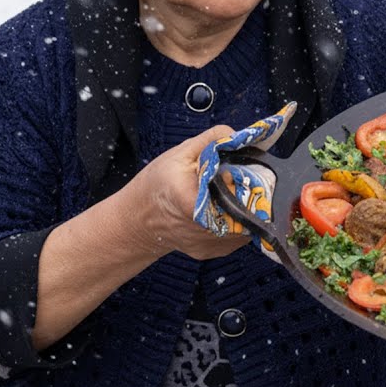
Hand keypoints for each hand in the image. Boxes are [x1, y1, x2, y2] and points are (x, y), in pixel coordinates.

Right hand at [126, 124, 252, 259]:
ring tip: (227, 194)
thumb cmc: (154, 186)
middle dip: (247, 192)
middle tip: (236, 181)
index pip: (238, 190)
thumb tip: (240, 135)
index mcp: (193, 202)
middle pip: (247, 208)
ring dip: (244, 207)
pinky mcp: (213, 251)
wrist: (137, 221)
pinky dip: (236, 220)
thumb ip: (211, 140)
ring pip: (247, 222)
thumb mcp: (178, 154)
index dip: (244, 178)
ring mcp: (210, 243)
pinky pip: (238, 234)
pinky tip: (221, 209)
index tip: (239, 171)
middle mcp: (204, 228)